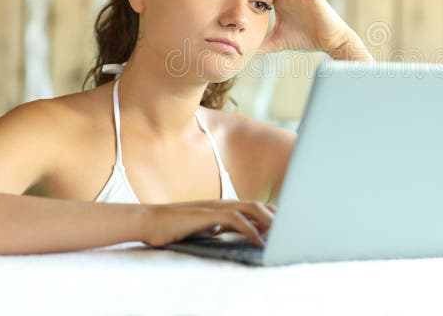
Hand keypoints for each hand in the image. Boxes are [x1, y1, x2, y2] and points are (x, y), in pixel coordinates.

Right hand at [140, 200, 275, 247]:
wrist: (150, 221)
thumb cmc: (176, 227)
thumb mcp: (206, 228)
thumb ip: (224, 228)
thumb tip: (242, 233)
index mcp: (224, 206)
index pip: (256, 207)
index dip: (273, 216)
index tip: (286, 228)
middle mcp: (224, 203)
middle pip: (259, 205)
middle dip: (277, 217)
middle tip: (292, 231)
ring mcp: (216, 207)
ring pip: (252, 208)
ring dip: (269, 221)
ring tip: (281, 235)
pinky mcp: (208, 215)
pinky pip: (235, 219)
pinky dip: (250, 229)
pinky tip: (257, 240)